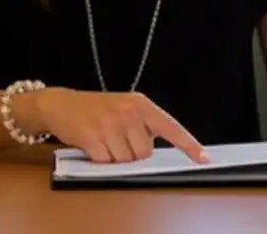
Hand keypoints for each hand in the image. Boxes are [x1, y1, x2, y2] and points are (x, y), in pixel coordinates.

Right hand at [32, 88, 208, 163]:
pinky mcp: (92, 137)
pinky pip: (105, 162)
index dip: (188, 145)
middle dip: (132, 153)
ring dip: (115, 157)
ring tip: (105, 140)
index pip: (171, 127)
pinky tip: (93, 144)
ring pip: (125, 160)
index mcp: (142, 105)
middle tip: (118, 139)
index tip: (203, 158)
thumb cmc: (99, 109)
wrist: (63, 104)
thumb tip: (152, 153)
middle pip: (144, 153)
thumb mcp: (126, 107)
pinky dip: (99, 160)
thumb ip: (143, 125)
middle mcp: (129, 113)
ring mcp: (110, 125)